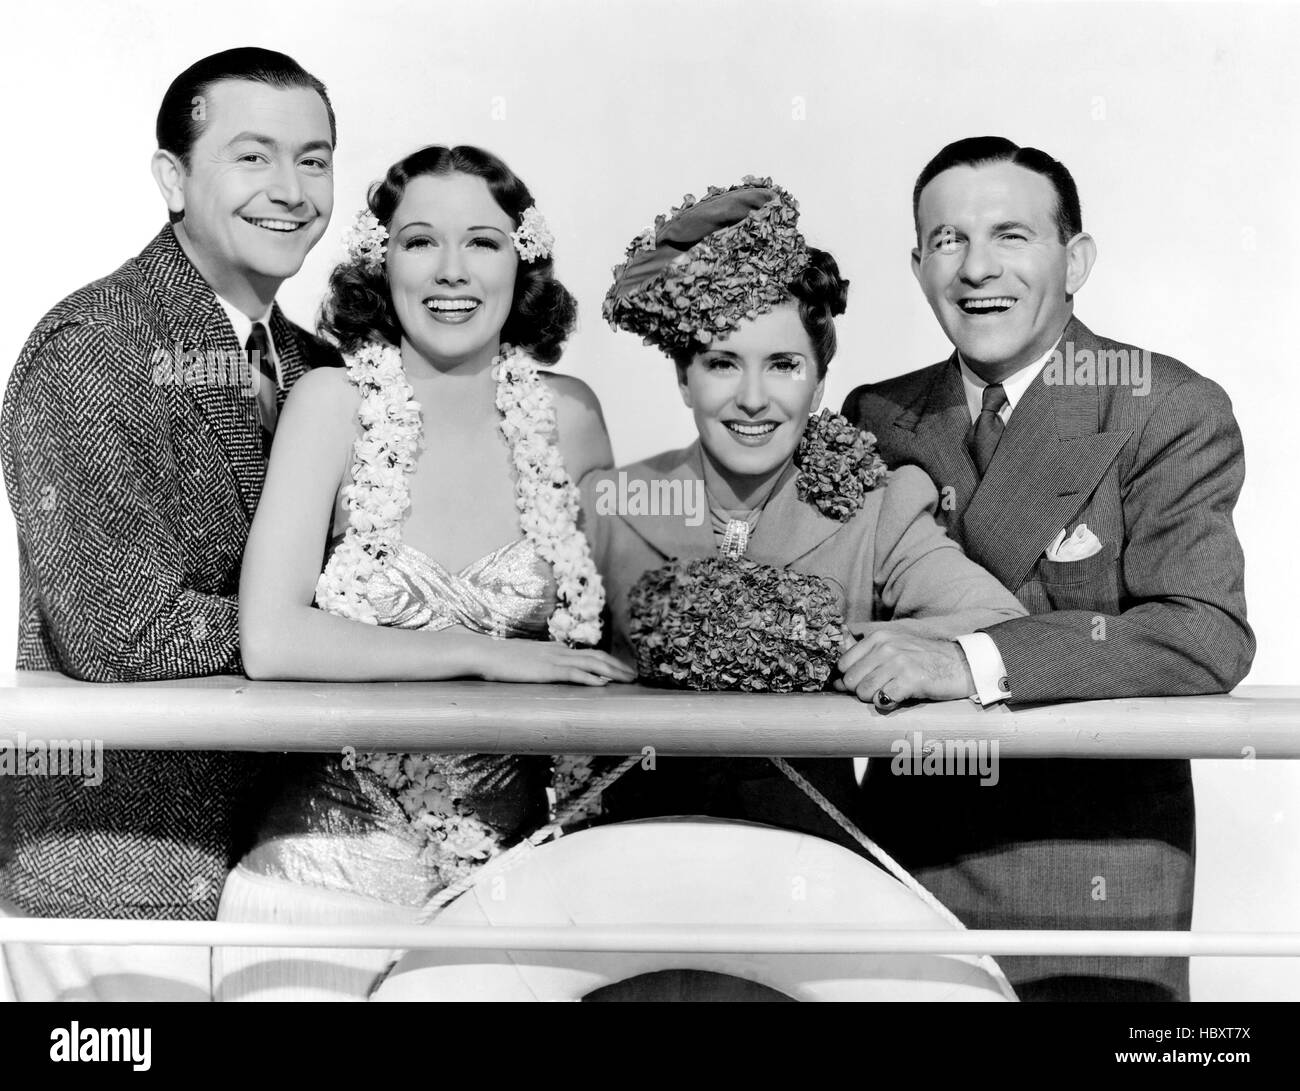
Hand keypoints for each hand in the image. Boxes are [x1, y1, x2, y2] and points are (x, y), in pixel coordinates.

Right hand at [472, 637, 636, 685]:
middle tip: (635, 675)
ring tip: (628, 679)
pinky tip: (603, 683)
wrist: (484, 654)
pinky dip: (591, 677)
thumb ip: (538, 666)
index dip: (607, 661)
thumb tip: (545, 674)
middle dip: (618, 665)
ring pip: (591, 662)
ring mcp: (553, 659)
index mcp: (554, 649)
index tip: (622, 669)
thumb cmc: (500, 661)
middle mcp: (558, 651)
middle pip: (596, 656)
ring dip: (612, 670)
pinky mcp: (546, 670)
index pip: (587, 653)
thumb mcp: (524, 662)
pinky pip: (574, 673)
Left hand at [833, 631, 974, 705]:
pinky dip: (888, 704)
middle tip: (880, 691)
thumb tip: (838, 678)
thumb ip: (868, 656)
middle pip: (851, 680)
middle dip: (861, 691)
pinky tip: (899, 698)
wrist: (962, 664)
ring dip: (875, 698)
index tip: (861, 685)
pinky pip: (883, 699)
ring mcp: (898, 662)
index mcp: (878, 637)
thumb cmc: (925, 660)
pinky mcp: (910, 679)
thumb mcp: (895, 647)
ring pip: (864, 691)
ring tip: (891, 693)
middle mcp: (885, 646)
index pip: (843, 664)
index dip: (849, 679)